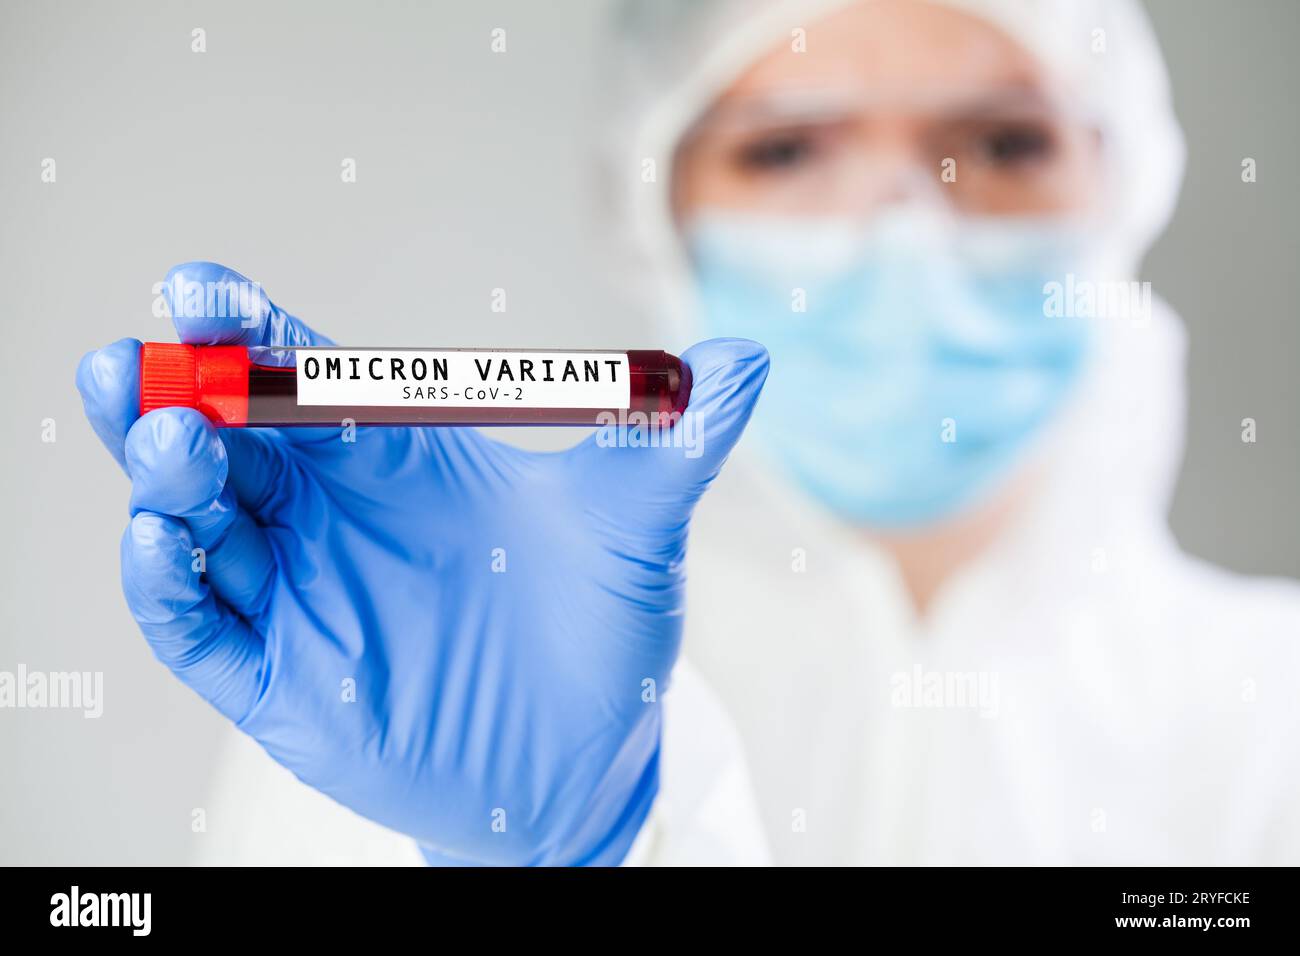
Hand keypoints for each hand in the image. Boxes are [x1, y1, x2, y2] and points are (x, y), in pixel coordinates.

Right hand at [76, 262, 766, 864]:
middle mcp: (336, 515)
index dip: (253, 332)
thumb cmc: (604, 626)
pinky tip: (161, 539)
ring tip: (171, 439)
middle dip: (180, 394)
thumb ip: (677, 443)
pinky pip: (201, 628)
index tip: (203, 288)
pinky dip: (168, 584)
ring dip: (168, 479)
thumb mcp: (640, 524)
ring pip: (200, 523)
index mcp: (402, 458)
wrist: (590, 757)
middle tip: (147, 360)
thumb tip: (748, 357)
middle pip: (230, 439)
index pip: (309, 380)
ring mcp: (302, 596)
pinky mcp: (283, 680)